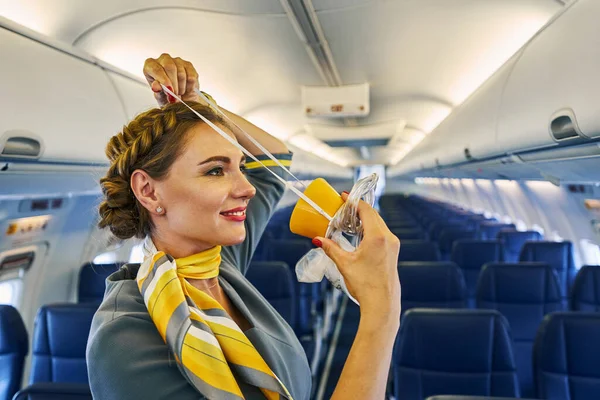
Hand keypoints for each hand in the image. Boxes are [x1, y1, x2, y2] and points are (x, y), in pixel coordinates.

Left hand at [143, 54, 202, 106]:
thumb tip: (155, 86)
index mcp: (151, 65)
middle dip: (173, 84)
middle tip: (175, 96)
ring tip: (179, 93)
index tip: (169, 91)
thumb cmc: (166, 97)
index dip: (163, 80)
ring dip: (181, 88)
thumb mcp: (160, 97)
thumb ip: (157, 92)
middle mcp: (163, 60)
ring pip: (181, 73)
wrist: (181, 101)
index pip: (155, 68)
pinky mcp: (188, 65)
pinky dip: (189, 87)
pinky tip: (186, 90)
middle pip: (169, 66)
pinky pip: (191, 77)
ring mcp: (177, 61)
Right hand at [315, 193, 400, 319]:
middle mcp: (388, 238)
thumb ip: (331, 249)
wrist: (382, 304)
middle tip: (344, 208)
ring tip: (350, 220)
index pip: (366, 210)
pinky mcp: (393, 252)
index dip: (354, 202)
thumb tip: (318, 240)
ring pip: (379, 223)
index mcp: (377, 237)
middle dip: (358, 209)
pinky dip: (371, 228)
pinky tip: (360, 234)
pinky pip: (382, 233)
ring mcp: (393, 245)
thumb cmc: (365, 285)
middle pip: (373, 215)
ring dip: (365, 219)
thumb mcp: (344, 264)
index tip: (344, 197)